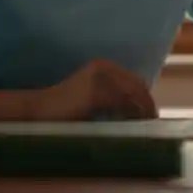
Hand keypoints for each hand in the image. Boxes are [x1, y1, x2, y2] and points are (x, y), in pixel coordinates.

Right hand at [31, 59, 158, 121]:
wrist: (38, 111)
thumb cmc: (66, 109)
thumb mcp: (95, 97)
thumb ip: (115, 97)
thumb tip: (141, 110)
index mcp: (104, 66)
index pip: (135, 81)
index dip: (146, 98)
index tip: (153, 114)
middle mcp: (103, 67)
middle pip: (136, 86)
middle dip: (147, 105)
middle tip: (153, 123)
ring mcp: (99, 78)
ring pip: (131, 95)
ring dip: (141, 111)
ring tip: (146, 127)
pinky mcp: (94, 93)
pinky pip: (120, 104)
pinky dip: (129, 115)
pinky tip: (133, 125)